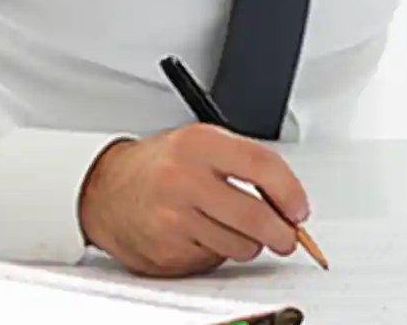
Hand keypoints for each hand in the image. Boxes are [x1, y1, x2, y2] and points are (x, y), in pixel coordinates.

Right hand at [78, 123, 308, 276]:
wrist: (107, 189)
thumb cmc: (163, 165)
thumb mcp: (205, 144)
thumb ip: (248, 165)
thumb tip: (290, 202)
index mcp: (200, 145)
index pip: (262, 166)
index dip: (290, 192)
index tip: (299, 209)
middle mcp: (184, 180)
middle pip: (255, 217)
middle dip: (282, 233)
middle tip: (288, 236)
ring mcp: (172, 219)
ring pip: (240, 246)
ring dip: (250, 244)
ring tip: (236, 230)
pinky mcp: (165, 251)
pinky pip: (214, 262)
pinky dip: (219, 253)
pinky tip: (204, 236)